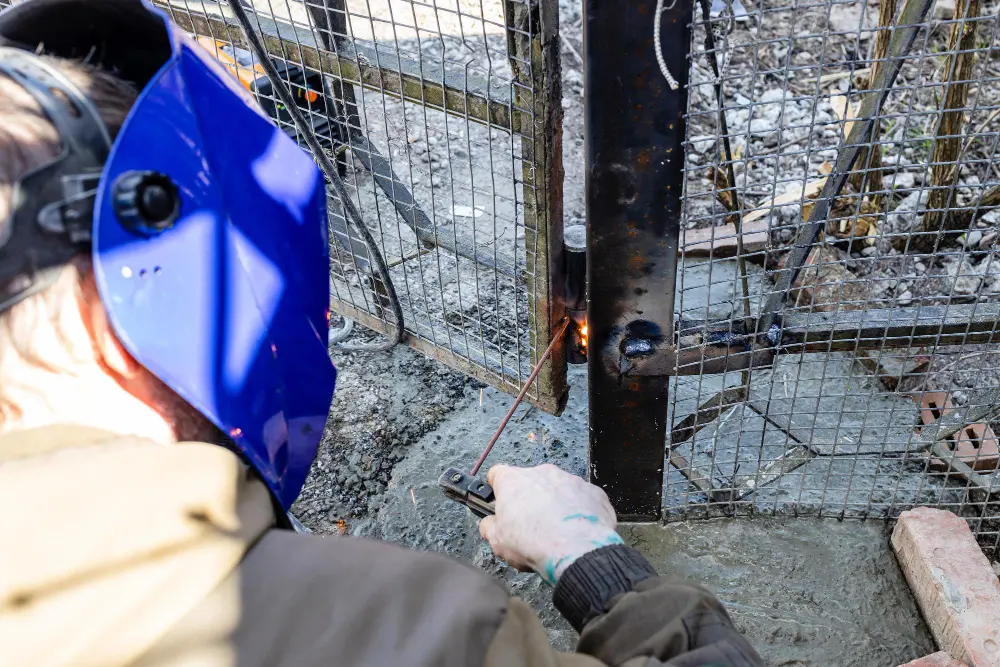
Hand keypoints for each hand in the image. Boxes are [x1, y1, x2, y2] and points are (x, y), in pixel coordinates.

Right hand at [478, 463, 623, 584]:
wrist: (576, 551)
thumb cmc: (535, 544)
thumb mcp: (497, 542)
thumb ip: (489, 527)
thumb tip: (489, 524)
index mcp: (513, 481)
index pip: (498, 474)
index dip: (497, 488)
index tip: (500, 501)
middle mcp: (542, 472)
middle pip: (530, 481)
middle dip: (529, 499)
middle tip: (530, 525)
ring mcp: (570, 479)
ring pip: (558, 488)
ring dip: (555, 503)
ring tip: (557, 531)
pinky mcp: (593, 492)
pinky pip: (582, 498)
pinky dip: (579, 511)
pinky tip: (577, 531)